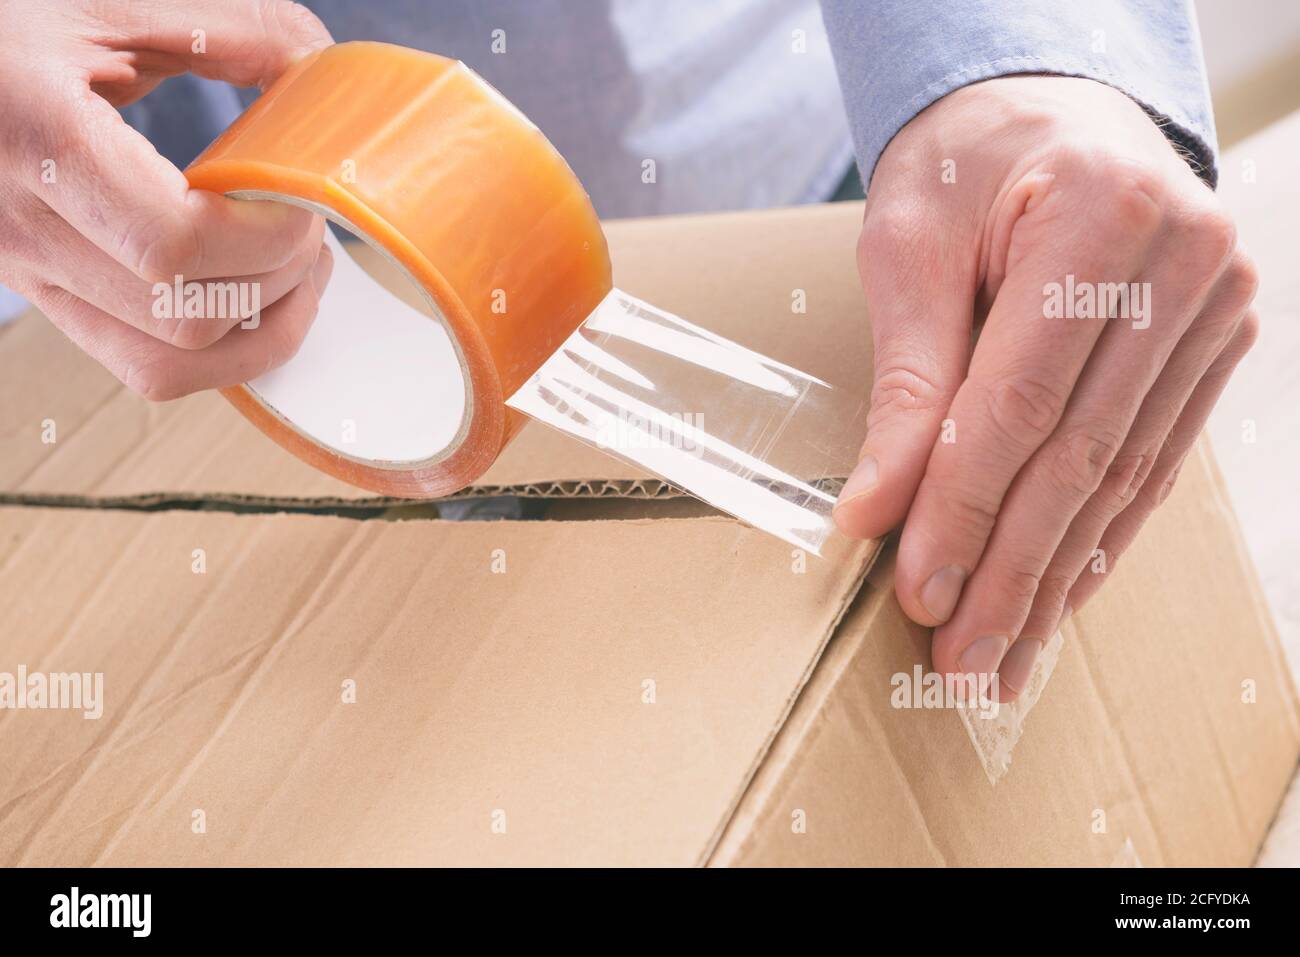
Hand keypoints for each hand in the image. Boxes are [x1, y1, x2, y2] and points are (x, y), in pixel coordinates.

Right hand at [0, 0, 334, 398]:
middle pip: (184, 316)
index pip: (175, 244)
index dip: (266, 240)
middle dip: (278, 286)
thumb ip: (229, 27)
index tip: (304, 202)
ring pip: (166, 365)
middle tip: (311, 233)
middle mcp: (20, 225)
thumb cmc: (11, 23)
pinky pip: (140, 364)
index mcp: (39, 138)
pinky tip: (248, 296)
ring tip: (293, 274)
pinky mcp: (41, 294)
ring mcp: (25, 272)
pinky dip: (213, 350)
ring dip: (255, 334)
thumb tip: (324, 72)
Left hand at [833, 76, 1258, 701]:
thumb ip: (907, 380)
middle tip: (964, 661)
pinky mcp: (1212, 345)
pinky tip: (1064, 597)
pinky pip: (1154, 461)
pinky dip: (1102, 536)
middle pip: (1084, 454)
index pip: (1024, 401)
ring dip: (1059, 576)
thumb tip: (875, 510)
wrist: (1045, 111)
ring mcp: (1214, 306)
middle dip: (1014, 569)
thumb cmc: (966, 165)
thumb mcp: (911, 249)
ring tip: (1007, 657)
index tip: (918, 591)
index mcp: (1101, 214)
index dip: (966, 507)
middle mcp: (1183, 262)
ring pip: (1125, 474)